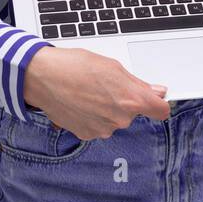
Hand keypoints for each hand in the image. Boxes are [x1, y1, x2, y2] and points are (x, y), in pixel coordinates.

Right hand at [23, 46, 169, 139]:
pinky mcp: (86, 135)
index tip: (154, 98)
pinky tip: (80, 102)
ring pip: (114, 119)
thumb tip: (158, 91)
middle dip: (124, 101)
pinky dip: (92, 116)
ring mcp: (102, 129)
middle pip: (133, 113)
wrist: (42, 78)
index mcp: (130, 100)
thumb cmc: (74, 67)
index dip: (158, 102)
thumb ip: (138, 84)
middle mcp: (119, 119)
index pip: (160, 110)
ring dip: (107, 109)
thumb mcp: (112, 67)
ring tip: (88, 92)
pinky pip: (98, 126)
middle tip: (105, 85)